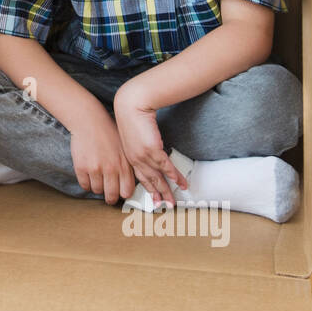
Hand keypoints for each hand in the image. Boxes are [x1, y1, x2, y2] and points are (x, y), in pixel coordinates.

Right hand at [69, 106, 136, 204]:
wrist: (89, 121)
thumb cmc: (108, 133)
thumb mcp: (124, 149)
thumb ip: (128, 167)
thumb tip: (128, 185)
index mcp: (124, 165)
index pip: (127, 191)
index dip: (123, 193)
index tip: (120, 191)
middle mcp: (111, 169)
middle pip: (111, 196)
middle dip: (110, 197)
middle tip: (108, 193)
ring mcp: (95, 169)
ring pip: (97, 191)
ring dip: (98, 187)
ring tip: (98, 178)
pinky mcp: (81, 167)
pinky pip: (85, 185)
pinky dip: (87, 183)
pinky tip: (89, 175)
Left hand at [113, 78, 189, 207]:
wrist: (133, 104)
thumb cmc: (133, 115)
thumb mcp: (133, 133)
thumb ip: (140, 144)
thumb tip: (152, 149)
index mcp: (129, 156)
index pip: (140, 177)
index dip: (148, 189)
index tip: (154, 199)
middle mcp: (135, 159)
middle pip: (149, 181)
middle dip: (158, 195)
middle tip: (165, 206)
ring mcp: (144, 156)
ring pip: (157, 177)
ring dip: (167, 190)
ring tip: (174, 201)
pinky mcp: (153, 150)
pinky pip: (166, 167)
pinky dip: (175, 177)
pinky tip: (181, 184)